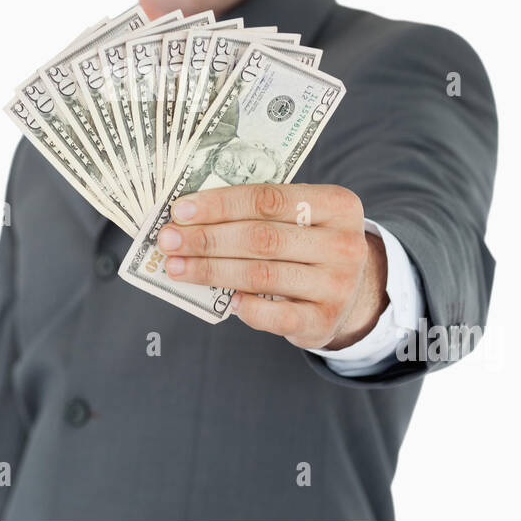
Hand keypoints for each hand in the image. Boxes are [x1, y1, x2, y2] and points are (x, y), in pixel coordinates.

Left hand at [157, 183, 388, 349]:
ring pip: (261, 276)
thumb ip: (258, 213)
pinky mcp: (325, 321)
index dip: (219, 204)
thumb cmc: (308, 245)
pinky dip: (245, 308)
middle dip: (207, 239)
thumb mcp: (300, 218)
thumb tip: (190, 215)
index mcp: (337, 204)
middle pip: (261, 238)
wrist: (352, 292)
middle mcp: (344, 244)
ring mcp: (338, 286)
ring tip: (177, 267)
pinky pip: (275, 317)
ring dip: (211, 271)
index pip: (268, 199)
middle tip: (168, 240)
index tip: (181, 210)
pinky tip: (224, 299)